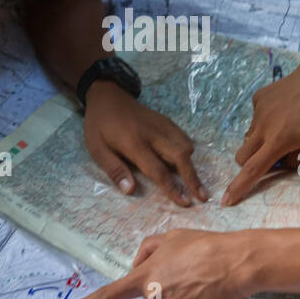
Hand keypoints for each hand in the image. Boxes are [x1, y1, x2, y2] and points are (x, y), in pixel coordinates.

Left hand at [59, 229, 255, 298]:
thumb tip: (136, 266)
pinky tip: (212, 297)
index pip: (109, 294)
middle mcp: (156, 298)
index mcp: (146, 276)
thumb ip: (148, 250)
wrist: (239, 261)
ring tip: (203, 285)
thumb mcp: (172, 236)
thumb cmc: (206, 246)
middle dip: (165, 298)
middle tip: (188, 279)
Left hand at [84, 82, 207, 205]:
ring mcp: (162, 126)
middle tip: (202, 196)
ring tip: (194, 183)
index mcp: (134, 144)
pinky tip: (184, 162)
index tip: (185, 202)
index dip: (172, 188)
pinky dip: (188, 151)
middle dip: (193, 178)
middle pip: (180, 157)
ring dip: (191, 165)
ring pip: (186, 146)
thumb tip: (130, 190)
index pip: (158, 170)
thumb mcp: (97, 149)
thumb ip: (114, 170)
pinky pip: (184, 137)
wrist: (107, 96)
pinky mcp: (166, 121)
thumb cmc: (100, 125)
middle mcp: (153, 134)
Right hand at [223, 22, 299, 205]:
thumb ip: (299, 160)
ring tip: (286, 128)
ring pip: (250, 137)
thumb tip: (281, 162)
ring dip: (261, 142)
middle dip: (250, 164)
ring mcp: (258, 111)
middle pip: (242, 156)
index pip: (253, 169)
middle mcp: (263, 127)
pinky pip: (256, 118)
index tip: (225, 200)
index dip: (239, 187)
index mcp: (279, 141)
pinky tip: (283, 112)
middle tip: (272, 158)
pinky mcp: (258, 98)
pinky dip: (265, 122)